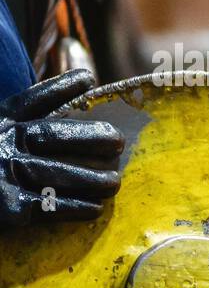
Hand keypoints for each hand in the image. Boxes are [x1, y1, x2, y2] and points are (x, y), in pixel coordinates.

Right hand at [0, 69, 123, 230]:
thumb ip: (18, 122)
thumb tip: (63, 107)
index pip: (31, 100)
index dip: (61, 87)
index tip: (89, 79)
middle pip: (52, 134)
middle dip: (90, 136)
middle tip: (118, 141)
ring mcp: (3, 175)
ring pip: (59, 173)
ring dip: (93, 179)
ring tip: (114, 182)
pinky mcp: (8, 208)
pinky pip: (52, 206)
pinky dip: (77, 207)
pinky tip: (95, 208)